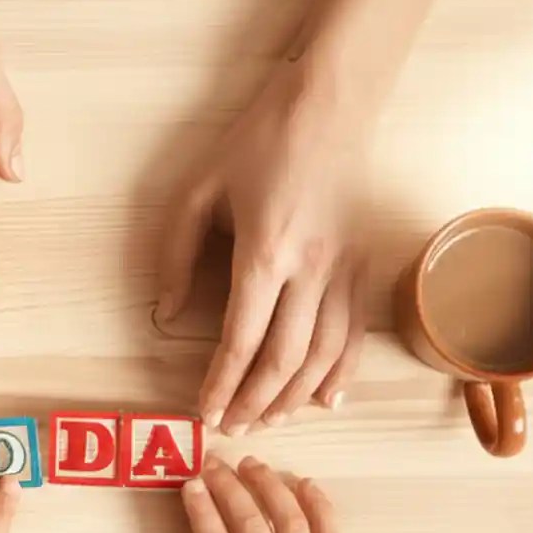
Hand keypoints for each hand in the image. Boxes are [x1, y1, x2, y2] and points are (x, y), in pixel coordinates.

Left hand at [158, 63, 366, 433]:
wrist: (329, 104)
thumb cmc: (258, 142)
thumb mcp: (197, 191)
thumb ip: (175, 256)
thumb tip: (166, 314)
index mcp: (265, 251)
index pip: (242, 339)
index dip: (221, 383)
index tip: (203, 412)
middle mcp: (312, 268)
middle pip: (285, 358)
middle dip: (256, 402)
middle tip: (233, 428)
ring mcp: (347, 269)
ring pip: (326, 354)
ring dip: (296, 397)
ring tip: (268, 422)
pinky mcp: (367, 265)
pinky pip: (356, 332)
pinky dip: (342, 371)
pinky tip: (325, 399)